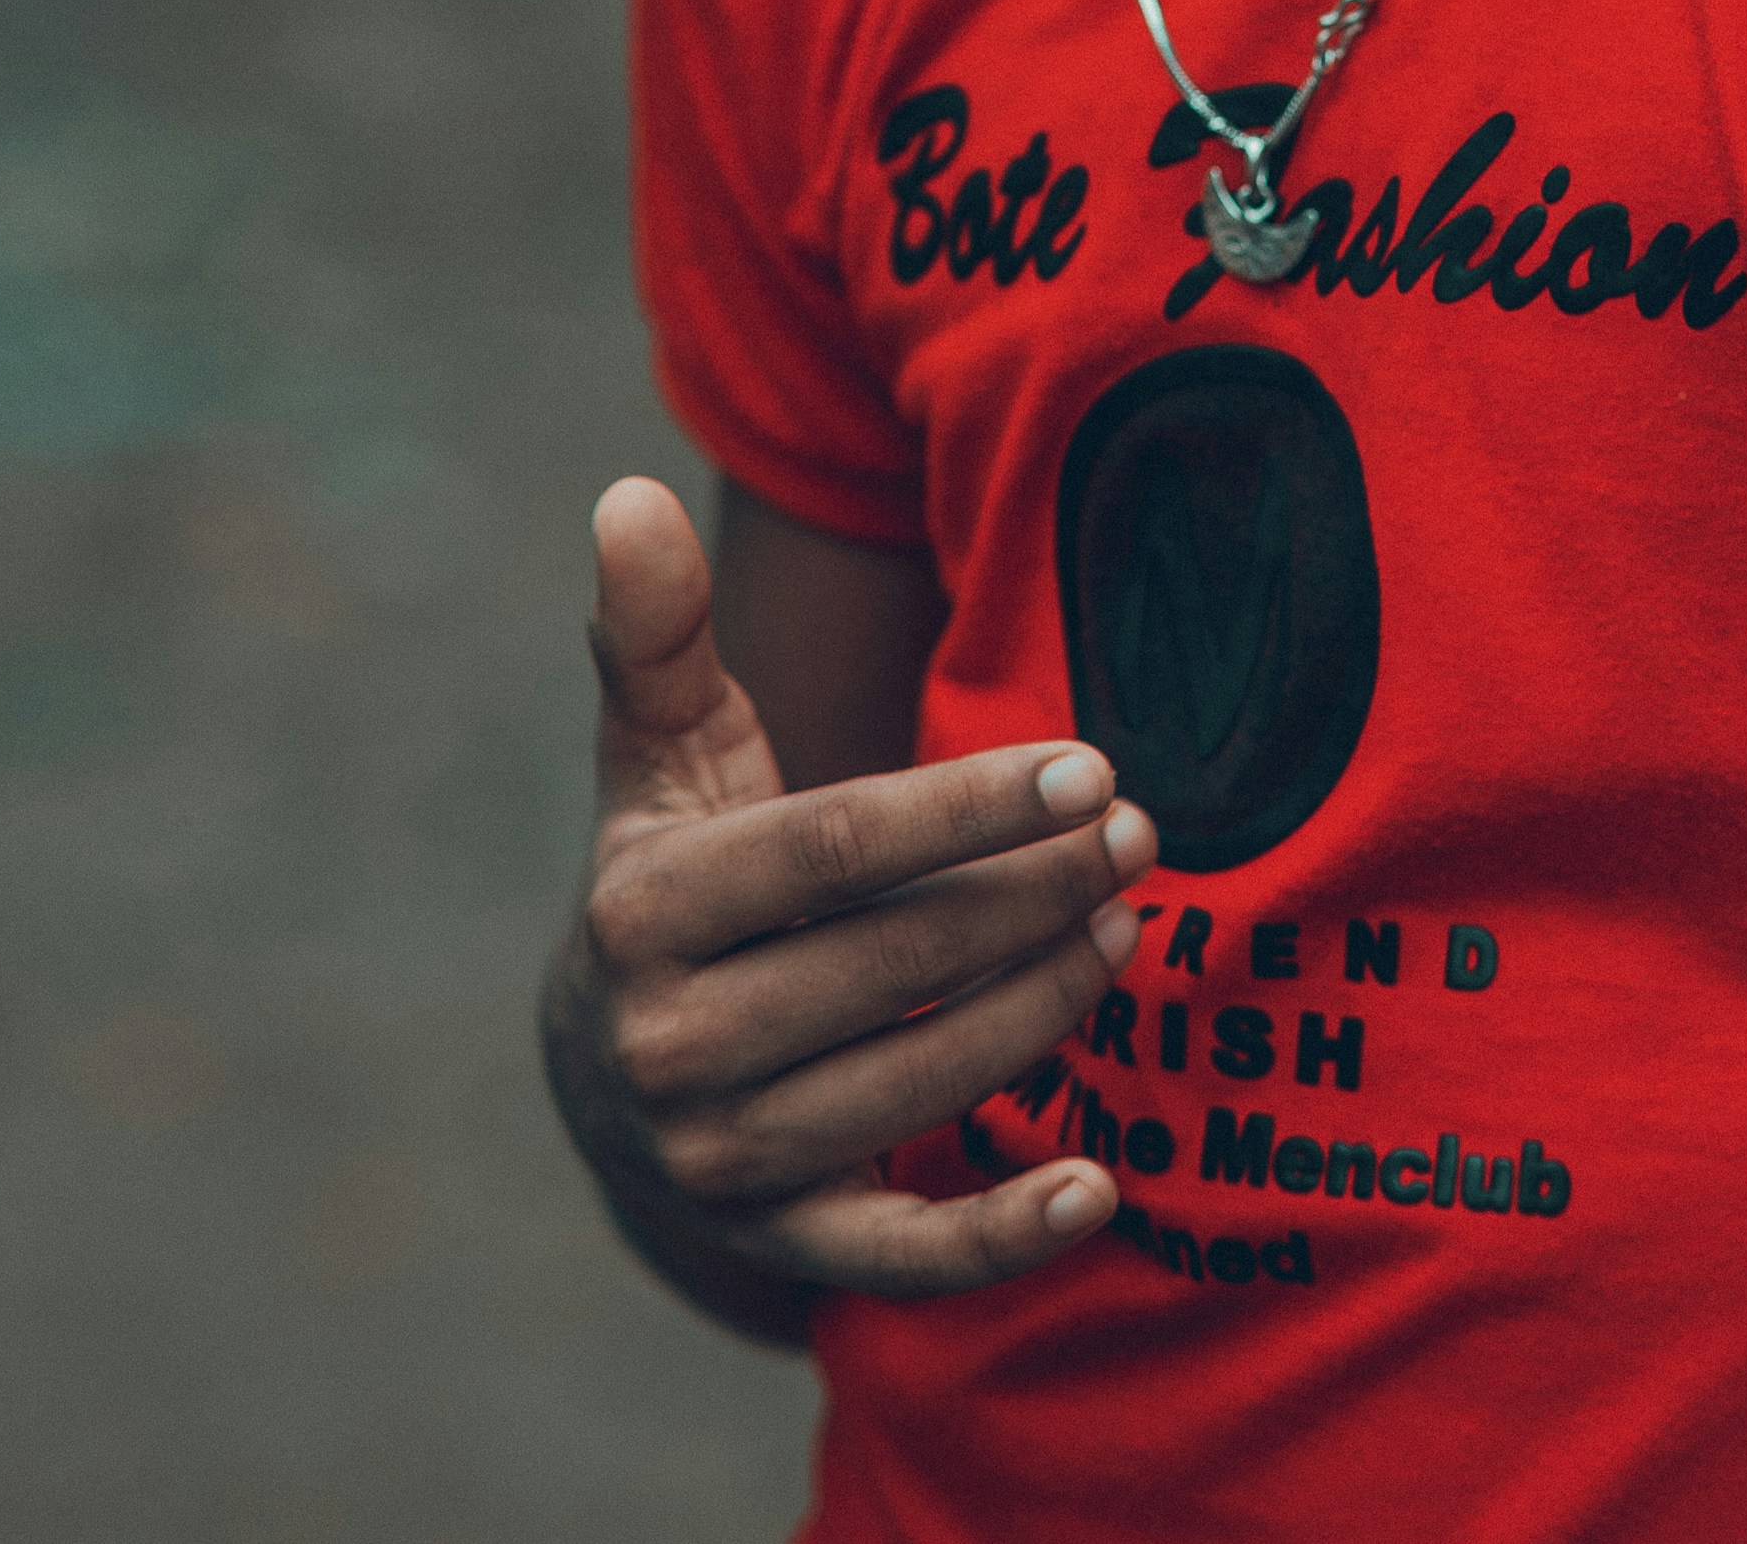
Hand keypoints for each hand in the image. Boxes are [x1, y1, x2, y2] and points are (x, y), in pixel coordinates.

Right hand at [542, 476, 1154, 1312]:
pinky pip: (899, 1254)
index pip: (836, 852)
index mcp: (649, 910)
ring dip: (1041, 1009)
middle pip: (897, 964)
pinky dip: (998, 1234)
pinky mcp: (778, 1245)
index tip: (1091, 764)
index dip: (971, 808)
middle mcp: (673, 1048)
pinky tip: (1098, 1184)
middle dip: (1034, 893)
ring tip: (1126, 925)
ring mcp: (722, 1161)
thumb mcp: (659, 754)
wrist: (604, 1071)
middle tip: (1142, 831)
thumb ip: (660, 631)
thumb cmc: (674, 870)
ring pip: (916, 1084)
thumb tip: (627, 491)